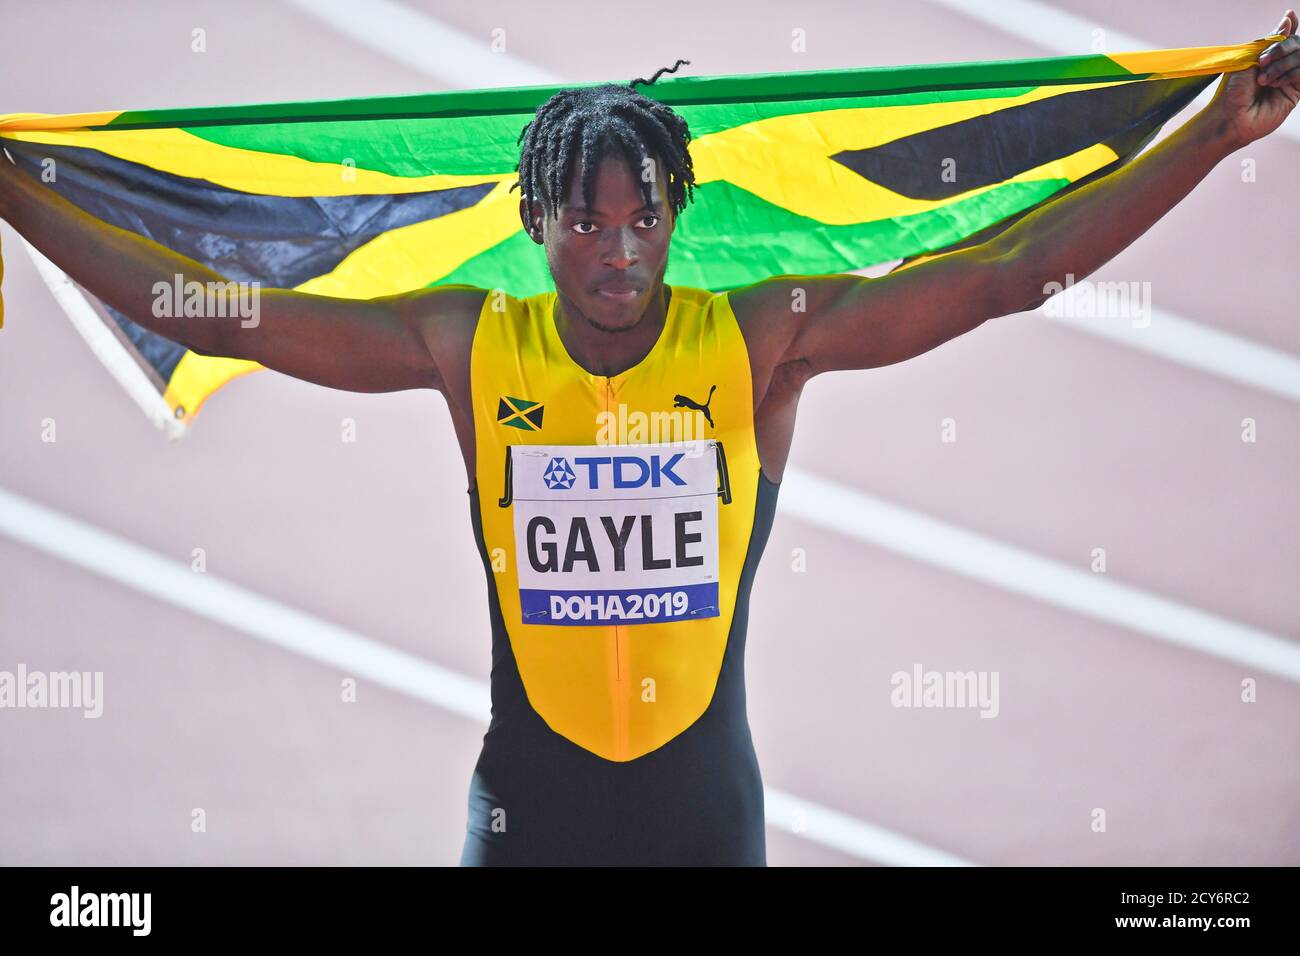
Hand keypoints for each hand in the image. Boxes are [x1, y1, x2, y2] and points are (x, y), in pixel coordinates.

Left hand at [1202, 10, 1298, 148]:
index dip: (1290, 25)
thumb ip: (1269, 41)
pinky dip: (1289, 74)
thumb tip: (1288, 19)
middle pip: (1296, 43)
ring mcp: (1289, 78)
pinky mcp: (1295, 91)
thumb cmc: (1232, 92)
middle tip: (1262, 61)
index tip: (1289, 15)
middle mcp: (1280, 65)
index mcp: (1267, 56)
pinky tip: (1275, 84)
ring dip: (1282, 64)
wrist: (1231, 118)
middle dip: (1281, 48)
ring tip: (1263, 80)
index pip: (1286, 36)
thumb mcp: (1247, 60)